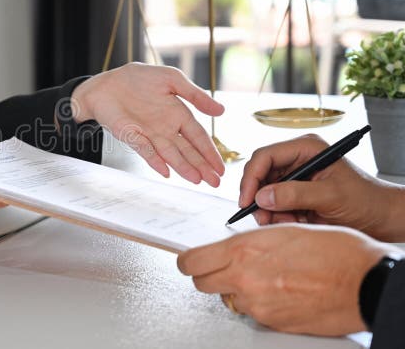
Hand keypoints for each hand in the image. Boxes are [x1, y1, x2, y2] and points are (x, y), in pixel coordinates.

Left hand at [72, 63, 224, 186]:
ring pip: (169, 154)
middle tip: (214, 182)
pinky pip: (144, 149)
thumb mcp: (172, 79)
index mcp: (178, 114)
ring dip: (183, 167)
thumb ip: (195, 94)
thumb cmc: (138, 79)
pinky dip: (154, 160)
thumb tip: (221, 110)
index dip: (210, 152)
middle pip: (187, 150)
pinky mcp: (131, 135)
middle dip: (202, 166)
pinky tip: (166, 171)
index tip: (220, 167)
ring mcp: (149, 134)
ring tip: (197, 180)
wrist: (106, 83)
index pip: (198, 137)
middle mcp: (165, 128)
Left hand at [178, 224, 399, 335]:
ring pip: (230, 299)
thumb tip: (231, 250)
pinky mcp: (273, 323)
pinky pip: (255, 313)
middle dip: (209, 275)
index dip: (188, 262)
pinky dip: (262, 304)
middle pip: (202, 283)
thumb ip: (249, 243)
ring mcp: (259, 305)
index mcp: (244, 250)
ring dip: (239, 290)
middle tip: (225, 269)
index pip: (192, 262)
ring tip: (268, 278)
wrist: (366, 282)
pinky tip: (284, 292)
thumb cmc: (334, 251)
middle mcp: (245, 279)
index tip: (189, 261)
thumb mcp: (283, 232)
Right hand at [239, 134, 404, 240]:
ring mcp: (295, 177)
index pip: (265, 156)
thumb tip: (262, 197)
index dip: (251, 178)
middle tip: (264, 219)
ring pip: (264, 192)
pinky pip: (274, 205)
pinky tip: (295, 222)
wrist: (382, 218)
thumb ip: (295, 194)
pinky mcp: (295, 193)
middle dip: (260, 198)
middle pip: (260, 175)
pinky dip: (278, 217)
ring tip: (289, 222)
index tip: (247, 201)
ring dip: (270, 211)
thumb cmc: (366, 200)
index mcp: (306, 148)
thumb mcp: (330, 196)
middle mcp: (297, 159)